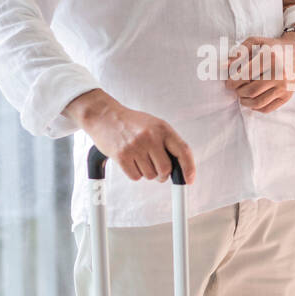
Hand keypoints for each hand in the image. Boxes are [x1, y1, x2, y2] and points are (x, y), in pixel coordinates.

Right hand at [78, 95, 195, 183]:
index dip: (189, 168)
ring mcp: (135, 147)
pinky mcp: (122, 156)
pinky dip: (135, 174)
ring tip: (140, 158)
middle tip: (158, 170)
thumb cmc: (131, 122)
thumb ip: (167, 142)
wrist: (105, 116)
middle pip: (165, 169)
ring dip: (147, 172)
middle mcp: (150, 137)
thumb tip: (179, 166)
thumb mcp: (154, 125)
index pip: (183, 151)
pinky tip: (131, 161)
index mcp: (162, 128)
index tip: (189, 179)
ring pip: (150, 175)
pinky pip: (136, 177)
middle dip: (163, 174)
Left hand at [226, 35, 294, 112]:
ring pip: (258, 102)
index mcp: (270, 56)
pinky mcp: (287, 96)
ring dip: (245, 102)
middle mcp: (279, 72)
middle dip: (238, 92)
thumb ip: (239, 53)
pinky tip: (252, 101)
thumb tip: (224, 66)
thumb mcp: (255, 42)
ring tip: (242, 97)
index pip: (245, 75)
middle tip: (236, 90)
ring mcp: (285, 86)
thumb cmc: (271, 47)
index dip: (232, 82)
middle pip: (251, 90)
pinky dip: (256, 108)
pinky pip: (268, 108)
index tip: (228, 83)